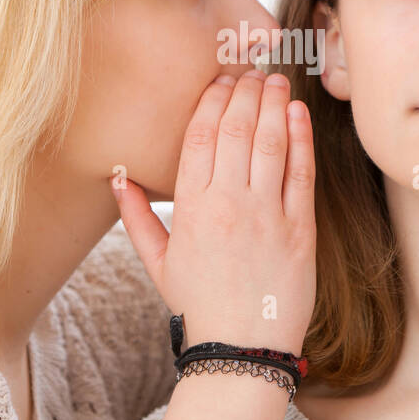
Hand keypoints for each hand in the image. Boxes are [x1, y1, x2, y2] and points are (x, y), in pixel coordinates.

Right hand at [111, 68, 315, 355]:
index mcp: (191, 209)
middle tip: (251, 70)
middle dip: (244, 92)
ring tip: (275, 80)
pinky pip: (301, 172)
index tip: (220, 81)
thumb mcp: (159, 264)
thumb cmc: (200, 306)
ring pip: (270, 142)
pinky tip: (297, 113)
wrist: (243, 349)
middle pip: (236, 130)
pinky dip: (300, 137)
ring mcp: (267, 215)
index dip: (211, 101)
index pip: (199, 137)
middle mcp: (229, 204)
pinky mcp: (300, 228)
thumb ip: (138, 218)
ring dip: (273, 104)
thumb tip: (117, 178)